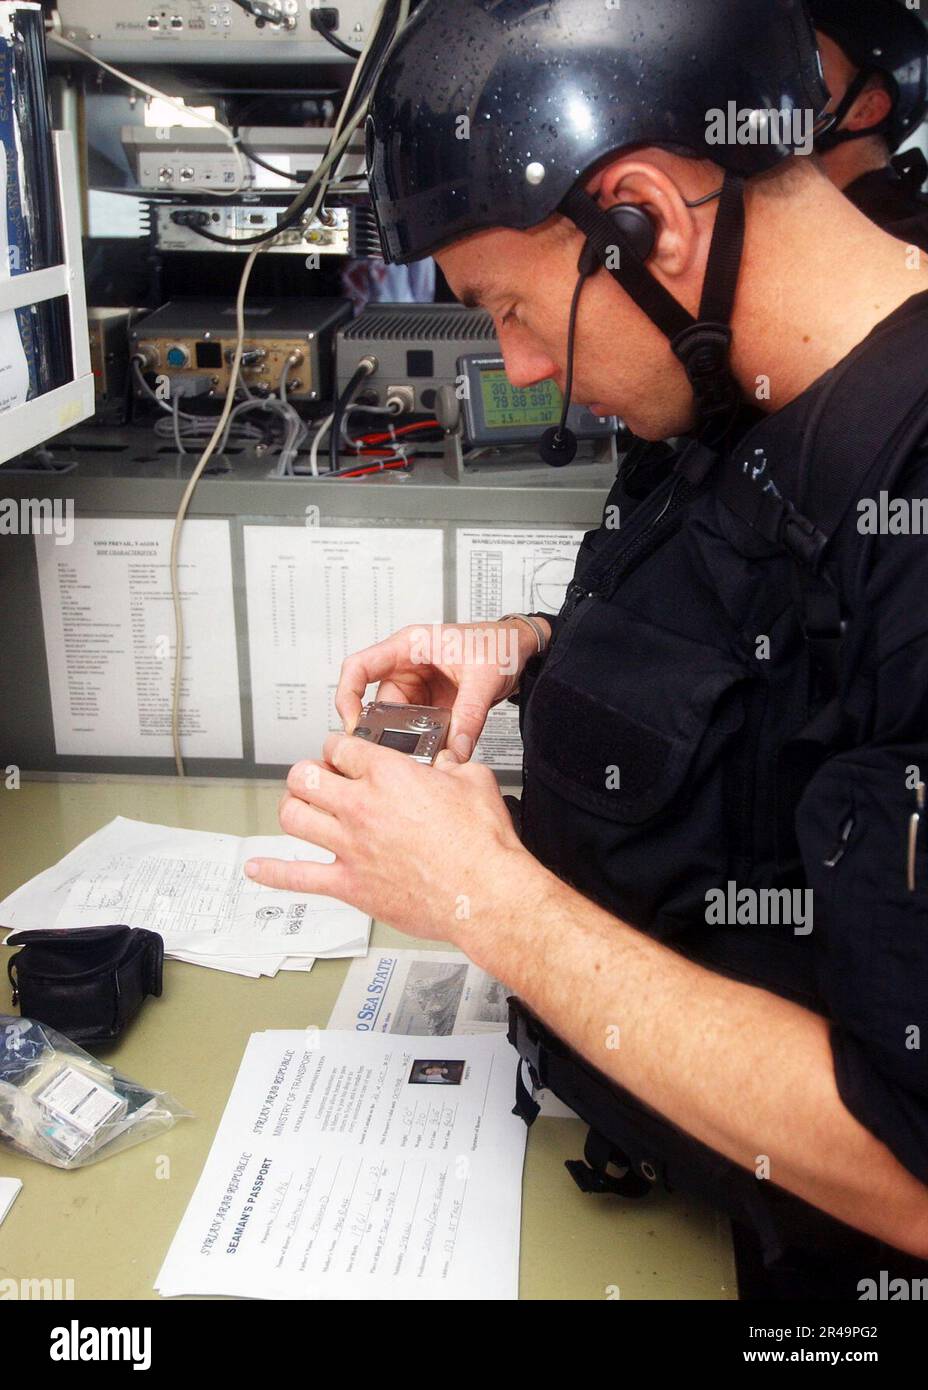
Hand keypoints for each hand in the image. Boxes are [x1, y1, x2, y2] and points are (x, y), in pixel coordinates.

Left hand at [243, 733, 544, 946]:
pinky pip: (296, 876)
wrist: (483, 893)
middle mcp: (361, 806)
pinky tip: (258, 869)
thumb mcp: (474, 781)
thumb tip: (447, 766)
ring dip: (292, 808)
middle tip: (318, 779)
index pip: (340, 746)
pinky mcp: (349, 884)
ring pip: (293, 816)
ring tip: (299, 809)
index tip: (342, 753)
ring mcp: (349, 846)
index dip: (338, 747)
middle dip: (308, 773)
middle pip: (304, 776)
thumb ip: (452, 767)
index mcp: (389, 775)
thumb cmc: (482, 844)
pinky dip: (272, 872)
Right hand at [335, 619, 548, 762]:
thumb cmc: (499, 643)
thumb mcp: (484, 678)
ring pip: (398, 720)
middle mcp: (407, 666)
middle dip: (385, 730)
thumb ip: (469, 717)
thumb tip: (455, 750)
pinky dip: (426, 740)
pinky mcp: (432, 703)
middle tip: (396, 751)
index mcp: (409, 645)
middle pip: (379, 703)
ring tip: (424, 751)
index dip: (347, 695)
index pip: (359, 667)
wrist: (521, 648)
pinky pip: (419, 726)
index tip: (352, 724)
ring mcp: (419, 687)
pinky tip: (436, 748)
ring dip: (409, 738)